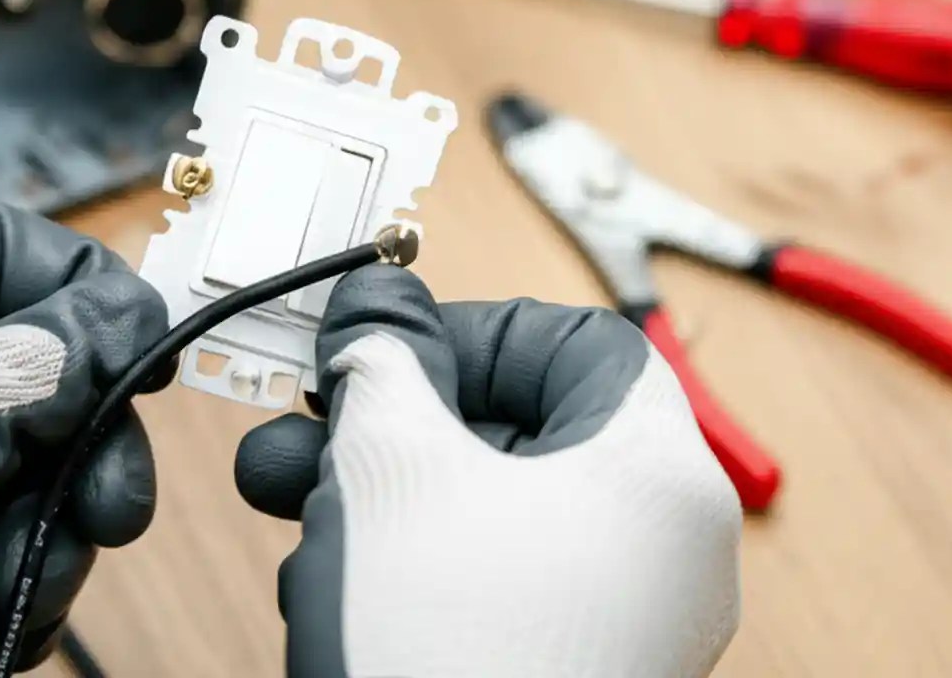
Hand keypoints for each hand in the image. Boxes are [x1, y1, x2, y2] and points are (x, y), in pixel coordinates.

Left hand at [0, 202, 168, 675]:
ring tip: (26, 586)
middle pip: (37, 361)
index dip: (79, 287)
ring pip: (36, 452)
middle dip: (85, 442)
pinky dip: (29, 572)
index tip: (145, 352)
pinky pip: (12, 522)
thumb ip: (22, 376)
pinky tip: (6, 617)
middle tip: (111, 507)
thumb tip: (122, 311)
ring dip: (56, 527)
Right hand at [236, 266, 741, 677]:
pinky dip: (412, 563)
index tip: (392, 349)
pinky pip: (489, 581)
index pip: (583, 345)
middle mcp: (654, 549)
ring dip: (382, 493)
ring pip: (489, 510)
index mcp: (655, 475)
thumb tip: (375, 310)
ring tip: (296, 502)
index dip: (476, 329)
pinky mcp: (563, 667)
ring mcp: (615, 619)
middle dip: (396, 420)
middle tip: (317, 419)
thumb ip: (384, 365)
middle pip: (522, 428)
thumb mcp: (391, 469)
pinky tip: (335, 581)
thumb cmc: (452, 656)